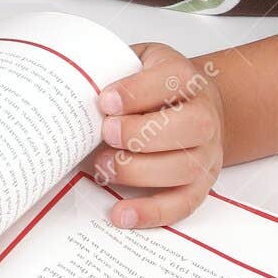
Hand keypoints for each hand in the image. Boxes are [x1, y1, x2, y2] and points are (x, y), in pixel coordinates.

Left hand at [87, 41, 223, 229]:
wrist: (194, 106)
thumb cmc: (156, 88)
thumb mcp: (138, 63)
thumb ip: (113, 71)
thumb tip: (71, 89)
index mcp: (187, 80)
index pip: (173, 81)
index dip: (138, 92)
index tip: (105, 102)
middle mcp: (205, 116)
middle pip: (190, 126)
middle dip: (141, 134)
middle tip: (105, 134)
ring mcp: (206, 153)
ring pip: (184, 167)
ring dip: (138, 171)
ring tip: (102, 167)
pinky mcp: (200, 184)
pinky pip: (182, 204)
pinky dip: (151, 212)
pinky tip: (122, 213)